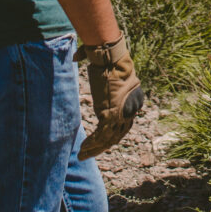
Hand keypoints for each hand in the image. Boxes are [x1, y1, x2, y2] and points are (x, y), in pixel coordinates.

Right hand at [77, 34, 144, 159]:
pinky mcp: (110, 115)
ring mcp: (121, 114)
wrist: (110, 56)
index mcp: (134, 102)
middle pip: (117, 135)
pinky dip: (92, 144)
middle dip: (102, 147)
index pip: (123, 125)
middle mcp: (130, 110)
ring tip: (82, 155)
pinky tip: (83, 148)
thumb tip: (76, 58)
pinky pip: (101, 135)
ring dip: (94, 149)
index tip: (100, 142)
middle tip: (89, 154)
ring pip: (108, 139)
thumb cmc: (106, 57)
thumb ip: (94, 68)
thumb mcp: (106, 70)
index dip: (111, 135)